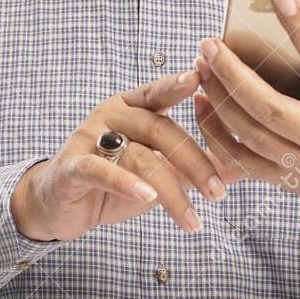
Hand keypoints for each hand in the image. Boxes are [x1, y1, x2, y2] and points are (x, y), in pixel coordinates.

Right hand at [10, 69, 228, 241]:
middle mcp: (110, 115)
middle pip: (161, 130)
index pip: (160, 91)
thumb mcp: (157, 171)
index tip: (203, 78)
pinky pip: (102, 170)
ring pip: (140, 157)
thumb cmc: (112, 182)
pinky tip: (148, 197)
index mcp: (132, 106)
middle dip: (195, 163)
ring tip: (192, 220)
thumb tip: (240, 167)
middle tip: (219, 194)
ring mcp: (88, 138)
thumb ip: (192, 166)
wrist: (58, 205)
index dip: (179, 84)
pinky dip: (127, 183)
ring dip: (171, 192)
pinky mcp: (72, 166)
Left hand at [191, 0, 299, 213]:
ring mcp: (298, 161)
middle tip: (209, 45)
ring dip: (219, 98)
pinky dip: (214, 132)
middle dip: (234, 75)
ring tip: (201, 67)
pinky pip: (238, 159)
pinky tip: (201, 104)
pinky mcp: (279, 178)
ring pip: (249, 132)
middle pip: (270, 106)